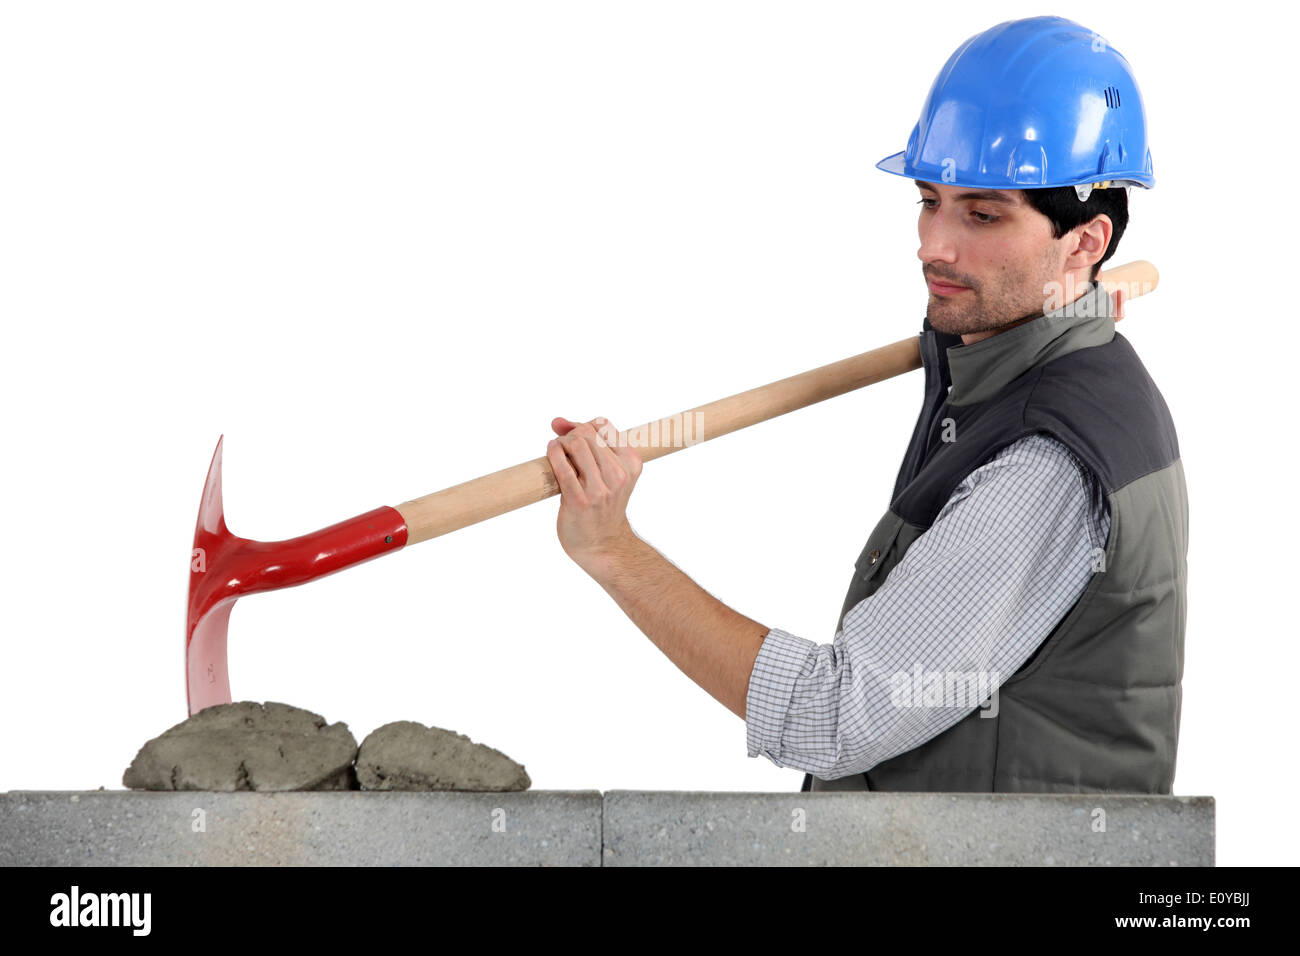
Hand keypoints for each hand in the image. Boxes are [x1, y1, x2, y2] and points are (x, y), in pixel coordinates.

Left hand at [546, 416, 642, 571]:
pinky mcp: (580, 500)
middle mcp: (619, 475)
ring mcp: (600, 489)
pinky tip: (551, 452)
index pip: (603, 426)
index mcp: (631, 463)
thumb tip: (557, 421)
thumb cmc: (603, 503)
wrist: (603, 544)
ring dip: (560, 443)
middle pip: (587, 433)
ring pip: (576, 444)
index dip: (583, 424)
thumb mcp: (609, 471)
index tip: (570, 431)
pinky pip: (563, 467)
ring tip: (557, 452)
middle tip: (563, 447)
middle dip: (569, 435)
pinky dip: (553, 454)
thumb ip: (587, 442)